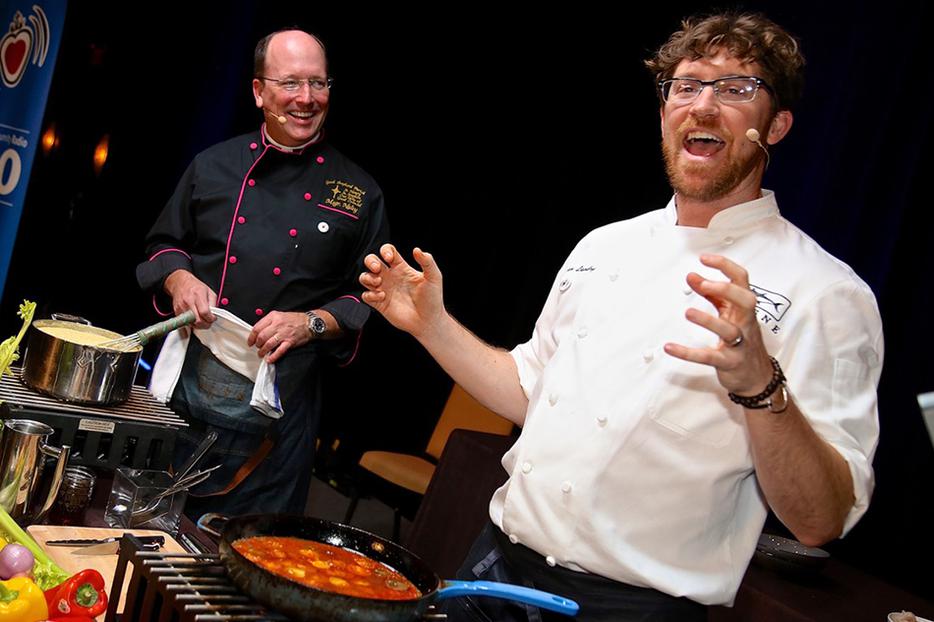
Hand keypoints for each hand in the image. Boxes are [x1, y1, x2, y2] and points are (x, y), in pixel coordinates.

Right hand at [164, 270, 215, 328]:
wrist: (180, 284)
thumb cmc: (195, 287)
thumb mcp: (209, 291)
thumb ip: (213, 303)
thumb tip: (214, 314)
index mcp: (198, 294)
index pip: (204, 312)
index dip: (211, 318)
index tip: (213, 318)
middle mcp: (188, 301)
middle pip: (198, 320)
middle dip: (206, 324)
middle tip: (209, 321)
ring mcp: (181, 307)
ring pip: (192, 324)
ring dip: (199, 325)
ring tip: (203, 320)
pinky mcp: (177, 312)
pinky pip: (186, 323)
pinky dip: (192, 324)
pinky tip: (196, 319)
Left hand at [248, 311, 309, 362]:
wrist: (309, 323)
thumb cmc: (294, 320)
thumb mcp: (280, 315)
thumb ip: (269, 322)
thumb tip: (259, 332)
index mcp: (273, 317)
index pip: (257, 328)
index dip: (252, 337)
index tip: (250, 342)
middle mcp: (278, 324)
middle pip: (262, 336)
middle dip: (257, 345)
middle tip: (257, 348)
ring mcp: (284, 334)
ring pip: (268, 344)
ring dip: (263, 351)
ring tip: (261, 354)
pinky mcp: (290, 342)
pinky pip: (279, 351)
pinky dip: (273, 356)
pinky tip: (269, 359)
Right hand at [359, 244, 444, 337]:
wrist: (428, 321)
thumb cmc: (433, 300)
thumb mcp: (434, 277)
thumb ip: (427, 262)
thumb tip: (416, 250)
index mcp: (401, 268)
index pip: (388, 251)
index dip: (385, 250)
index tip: (390, 258)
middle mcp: (390, 277)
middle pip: (371, 261)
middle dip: (370, 261)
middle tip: (377, 268)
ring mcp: (384, 289)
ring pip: (365, 277)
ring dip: (367, 277)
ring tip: (379, 283)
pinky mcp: (380, 304)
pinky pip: (366, 295)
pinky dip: (370, 294)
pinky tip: (382, 297)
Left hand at [663, 254, 773, 395]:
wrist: (757, 377)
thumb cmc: (742, 340)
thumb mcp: (729, 314)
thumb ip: (711, 294)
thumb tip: (692, 276)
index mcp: (744, 308)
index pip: (741, 280)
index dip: (725, 266)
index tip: (704, 258)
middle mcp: (746, 323)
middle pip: (745, 300)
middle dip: (725, 290)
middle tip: (703, 285)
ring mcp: (740, 344)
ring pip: (729, 331)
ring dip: (709, 321)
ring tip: (688, 312)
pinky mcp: (730, 363)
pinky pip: (709, 357)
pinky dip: (688, 353)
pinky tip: (670, 347)